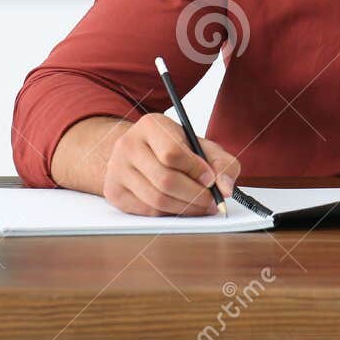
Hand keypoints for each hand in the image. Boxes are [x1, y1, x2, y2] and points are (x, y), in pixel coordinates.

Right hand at [102, 113, 240, 216]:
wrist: (138, 152)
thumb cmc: (174, 148)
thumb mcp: (201, 146)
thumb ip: (221, 162)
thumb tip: (227, 188)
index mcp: (151, 125)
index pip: (173, 152)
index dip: (195, 170)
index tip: (211, 180)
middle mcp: (128, 144)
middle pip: (165, 180)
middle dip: (194, 195)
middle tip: (212, 201)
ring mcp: (116, 169)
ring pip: (156, 199)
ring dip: (185, 208)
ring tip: (201, 206)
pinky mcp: (113, 191)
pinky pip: (146, 211)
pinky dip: (169, 213)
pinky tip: (180, 207)